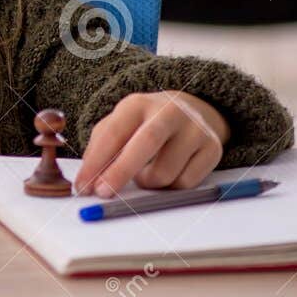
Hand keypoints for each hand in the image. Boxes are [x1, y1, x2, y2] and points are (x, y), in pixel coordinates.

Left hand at [73, 91, 228, 197]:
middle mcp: (169, 111)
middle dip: (121, 172)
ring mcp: (195, 129)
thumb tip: (86, 183)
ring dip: (148, 182)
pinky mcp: (213, 148)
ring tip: (144, 174)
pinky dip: (171, 187)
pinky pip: (187, 183)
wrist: (189, 110)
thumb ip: (99, 151)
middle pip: (146, 143)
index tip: (83, 186)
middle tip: (103, 193)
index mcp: (138, 104)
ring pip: (166, 172)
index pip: (114, 133)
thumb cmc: (143, 124)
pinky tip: (168, 171)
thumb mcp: (118, 126)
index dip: (96, 162)